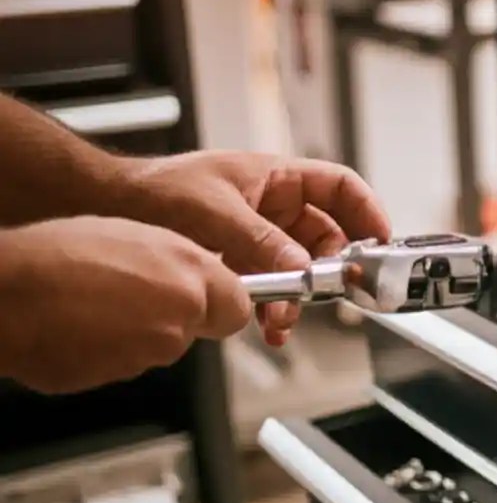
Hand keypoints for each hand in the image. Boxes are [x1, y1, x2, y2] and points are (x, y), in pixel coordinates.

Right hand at [0, 217, 251, 394]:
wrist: (7, 291)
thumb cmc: (60, 254)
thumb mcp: (138, 236)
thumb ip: (180, 264)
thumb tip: (198, 280)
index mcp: (191, 278)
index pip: (239, 308)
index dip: (222, 305)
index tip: (211, 300)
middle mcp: (179, 319)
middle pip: (196, 329)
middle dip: (177, 318)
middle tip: (136, 296)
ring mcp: (149, 354)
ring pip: (160, 348)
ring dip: (138, 333)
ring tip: (96, 305)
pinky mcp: (117, 378)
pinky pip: (124, 364)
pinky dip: (109, 350)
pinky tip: (81, 327)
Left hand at [117, 151, 390, 345]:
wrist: (110, 208)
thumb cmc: (155, 189)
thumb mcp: (216, 212)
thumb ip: (263, 242)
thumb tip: (303, 269)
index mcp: (277, 178)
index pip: (341, 188)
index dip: (367, 213)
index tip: (380, 243)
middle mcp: (276, 206)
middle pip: (328, 237)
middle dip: (331, 269)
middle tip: (331, 293)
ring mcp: (261, 235)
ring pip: (302, 269)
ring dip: (301, 297)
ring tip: (286, 318)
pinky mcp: (243, 262)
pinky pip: (274, 286)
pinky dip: (276, 308)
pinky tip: (269, 324)